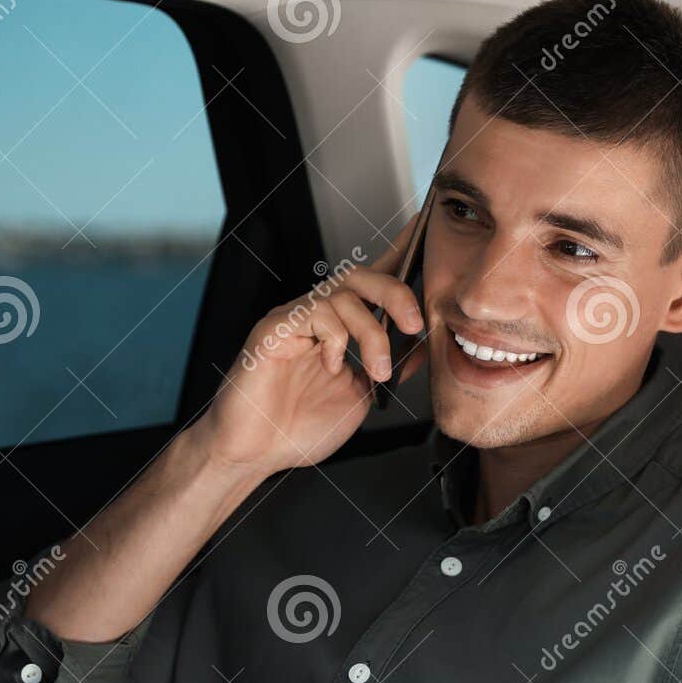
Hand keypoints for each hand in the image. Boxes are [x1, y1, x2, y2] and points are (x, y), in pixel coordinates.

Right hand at [193, 219, 428, 476]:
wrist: (255, 454)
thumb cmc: (298, 428)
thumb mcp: (362, 397)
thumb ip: (389, 367)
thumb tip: (420, 346)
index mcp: (342, 327)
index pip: (374, 280)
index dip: (401, 250)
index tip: (426, 228)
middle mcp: (319, 315)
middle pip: (362, 275)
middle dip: (397, 294)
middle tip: (414, 325)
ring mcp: (295, 319)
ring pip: (343, 294)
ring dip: (372, 333)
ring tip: (378, 371)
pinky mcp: (274, 328)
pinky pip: (314, 312)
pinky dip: (334, 338)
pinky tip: (331, 366)